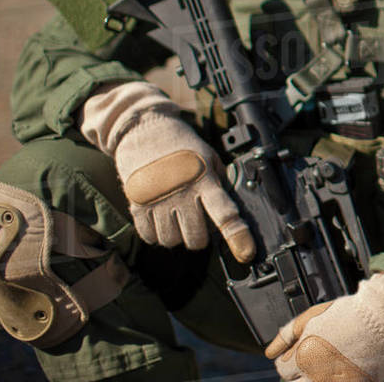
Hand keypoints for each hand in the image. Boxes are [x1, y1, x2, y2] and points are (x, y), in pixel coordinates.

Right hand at [79, 82, 254, 261]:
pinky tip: (160, 218)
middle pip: (196, 239)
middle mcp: (182, 194)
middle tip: (198, 223)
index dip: (238, 237)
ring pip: (172, 242)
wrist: (144, 130)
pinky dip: (156, 235)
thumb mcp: (209, 158)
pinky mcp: (137, 205)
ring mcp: (157, 201)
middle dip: (201, 238)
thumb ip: (219, 183)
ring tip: (177, 217)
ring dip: (177, 236)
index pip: (225, 214)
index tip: (246, 253)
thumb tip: (230, 210)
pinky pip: (149, 237)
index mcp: (204, 180)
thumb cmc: (181, 144)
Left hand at [266, 273, 383, 381]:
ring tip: (329, 365)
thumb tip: (269, 352)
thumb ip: (286, 334)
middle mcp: (316, 375)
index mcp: (302, 356)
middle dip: (301, 374)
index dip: (291, 359)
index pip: (282, 370)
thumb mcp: (311, 316)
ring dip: (316, 378)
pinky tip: (344, 367)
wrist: (382, 317)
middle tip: (315, 360)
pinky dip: (338, 379)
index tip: (301, 353)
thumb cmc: (348, 313)